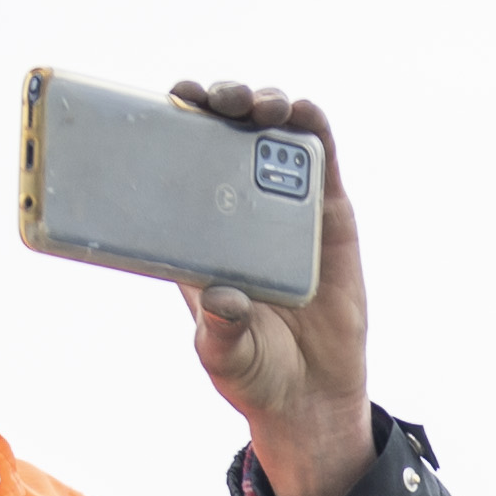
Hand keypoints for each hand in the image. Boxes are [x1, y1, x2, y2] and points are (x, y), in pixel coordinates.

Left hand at [168, 81, 372, 495]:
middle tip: (214, 99)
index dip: (171, 121)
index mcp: (195, 231)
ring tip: (257, 106)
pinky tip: (302, 114)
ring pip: (272, 133)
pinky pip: (322, 159)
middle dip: (218, 101)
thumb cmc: (254, 371)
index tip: (167, 102)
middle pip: (224, 132)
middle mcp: (237, 208)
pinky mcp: (328, 214)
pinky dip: (313, 127)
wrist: (312, 396)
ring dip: (264, 103)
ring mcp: (285, 205)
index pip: (177, 161)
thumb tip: (222, 297)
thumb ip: (219, 330)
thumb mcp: (223, 355)